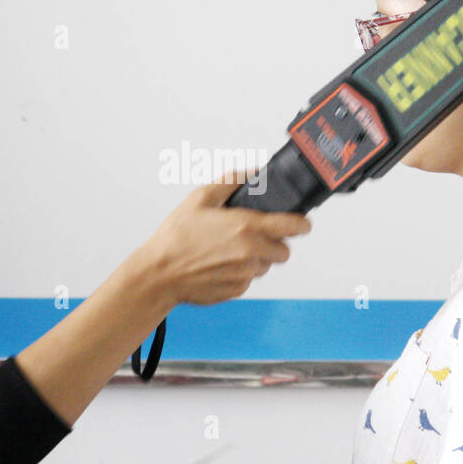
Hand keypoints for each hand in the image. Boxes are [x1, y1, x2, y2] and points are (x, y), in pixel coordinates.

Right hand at [138, 169, 311, 305]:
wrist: (160, 273)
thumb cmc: (177, 237)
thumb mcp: (201, 198)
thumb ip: (231, 181)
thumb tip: (252, 173)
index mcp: (246, 227)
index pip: (294, 226)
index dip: (302, 224)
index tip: (302, 223)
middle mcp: (251, 252)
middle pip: (284, 250)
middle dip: (274, 242)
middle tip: (253, 235)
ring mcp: (245, 274)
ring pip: (266, 265)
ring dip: (256, 258)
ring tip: (228, 249)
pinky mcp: (237, 290)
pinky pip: (249, 279)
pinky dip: (240, 272)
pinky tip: (219, 263)